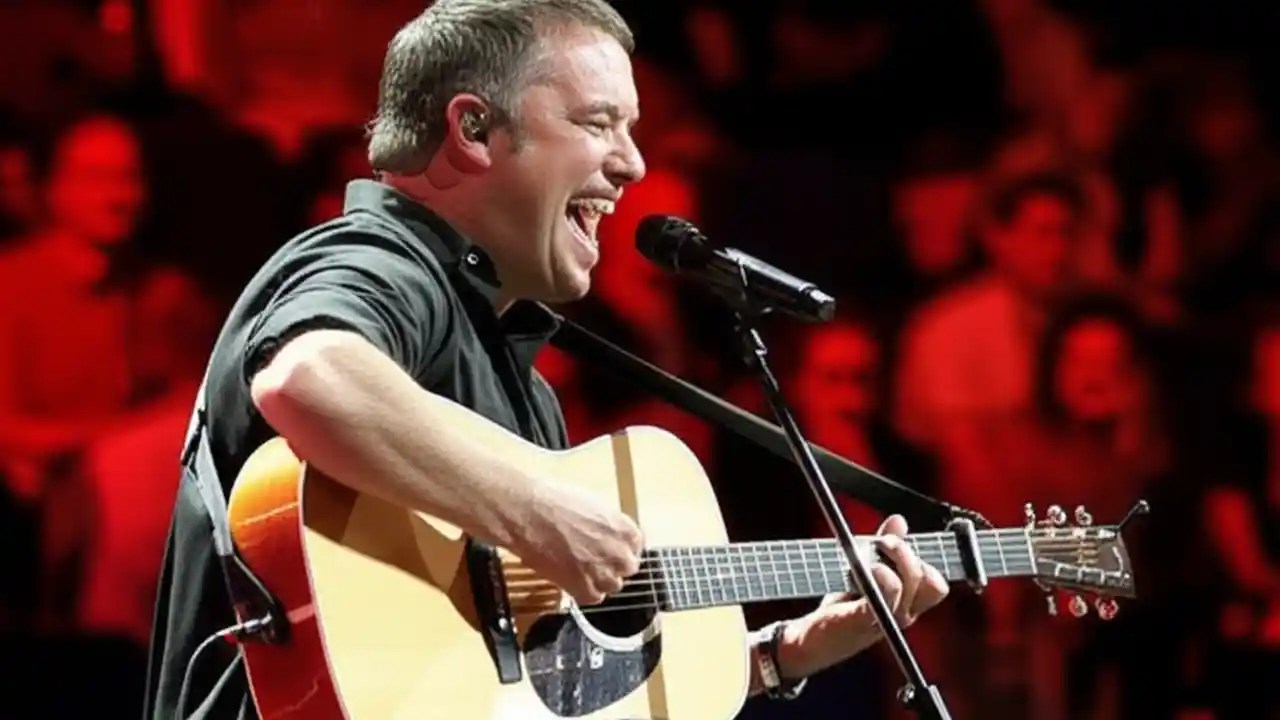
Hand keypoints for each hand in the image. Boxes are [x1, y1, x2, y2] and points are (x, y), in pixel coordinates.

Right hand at [516, 481, 644, 605]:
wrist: (531, 515)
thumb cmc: (557, 501)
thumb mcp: (594, 505)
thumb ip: (608, 525)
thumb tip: (607, 533)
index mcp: (626, 530)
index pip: (636, 546)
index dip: (621, 547)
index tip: (611, 548)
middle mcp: (621, 554)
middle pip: (628, 567)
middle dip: (614, 564)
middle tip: (595, 559)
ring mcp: (604, 573)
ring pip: (613, 585)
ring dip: (600, 579)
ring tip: (581, 569)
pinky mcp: (585, 589)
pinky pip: (594, 597)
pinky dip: (584, 591)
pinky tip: (572, 578)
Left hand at [775, 514, 948, 679]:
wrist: (814, 637)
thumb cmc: (843, 606)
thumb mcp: (867, 572)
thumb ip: (885, 547)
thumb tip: (899, 521)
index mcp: (909, 605)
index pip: (936, 584)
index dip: (922, 560)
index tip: (895, 547)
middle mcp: (904, 614)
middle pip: (928, 580)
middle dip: (906, 552)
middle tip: (881, 543)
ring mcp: (886, 619)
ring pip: (910, 584)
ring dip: (894, 559)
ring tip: (871, 557)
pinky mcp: (864, 619)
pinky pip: (886, 596)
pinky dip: (883, 577)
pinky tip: (870, 569)